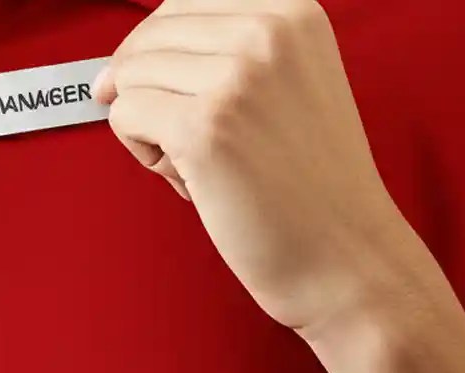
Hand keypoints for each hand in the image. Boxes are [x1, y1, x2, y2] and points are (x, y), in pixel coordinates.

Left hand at [95, 0, 429, 334]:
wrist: (344, 255)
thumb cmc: (305, 182)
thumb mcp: (289, 81)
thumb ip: (226, 49)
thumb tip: (120, 59)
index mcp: (291, 10)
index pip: (180, 1)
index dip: (155, 47)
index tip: (162, 87)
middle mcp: (267, 31)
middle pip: (148, 37)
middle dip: (148, 89)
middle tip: (184, 137)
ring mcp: (235, 78)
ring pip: (130, 75)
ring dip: (146, 123)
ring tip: (195, 160)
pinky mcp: (203, 128)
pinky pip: (124, 114)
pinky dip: (140, 149)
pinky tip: (187, 176)